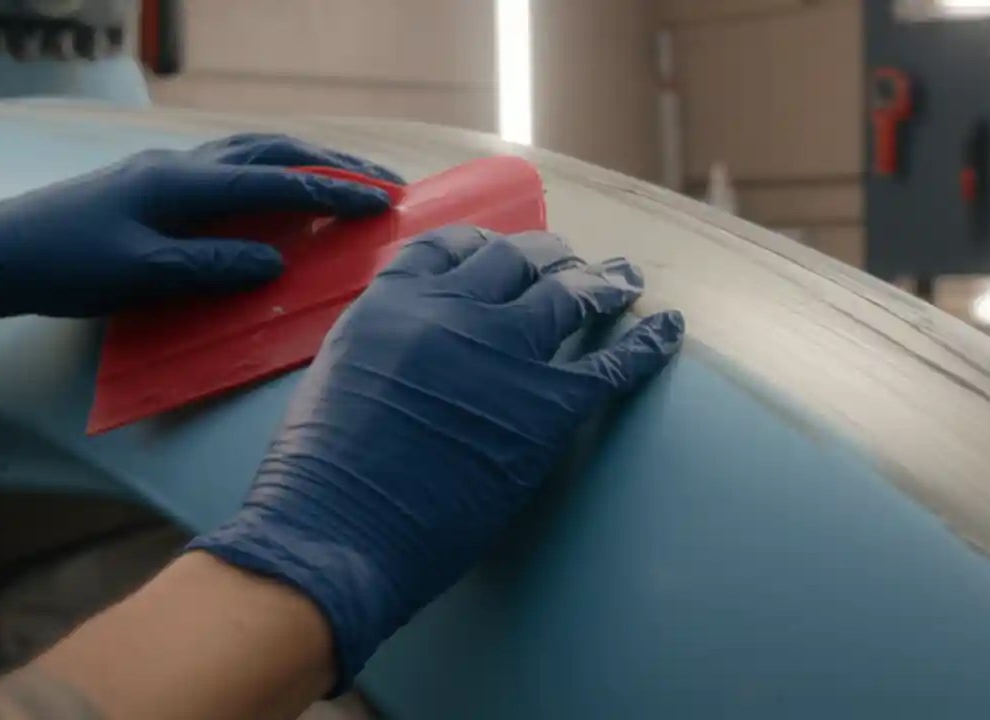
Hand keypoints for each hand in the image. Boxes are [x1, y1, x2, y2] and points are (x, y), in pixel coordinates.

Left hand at [0, 133, 402, 317]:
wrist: (3, 250)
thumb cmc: (67, 266)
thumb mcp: (140, 274)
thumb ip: (211, 266)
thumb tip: (278, 263)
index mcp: (185, 185)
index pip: (277, 183)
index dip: (334, 193)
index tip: (384, 203)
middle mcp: (184, 166)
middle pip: (276, 151)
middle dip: (337, 164)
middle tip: (386, 182)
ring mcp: (171, 168)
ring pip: (256, 150)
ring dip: (309, 160)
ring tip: (350, 179)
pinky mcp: (161, 180)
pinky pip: (235, 163)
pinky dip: (276, 169)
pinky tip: (284, 187)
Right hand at [188, 226, 684, 689]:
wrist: (336, 529)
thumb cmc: (319, 473)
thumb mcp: (337, 375)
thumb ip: (382, 341)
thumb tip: (412, 338)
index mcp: (396, 301)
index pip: (451, 248)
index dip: (483, 247)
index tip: (500, 254)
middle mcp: (455, 311)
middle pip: (517, 263)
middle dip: (549, 259)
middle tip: (569, 263)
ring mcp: (506, 353)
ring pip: (571, 296)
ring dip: (604, 282)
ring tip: (625, 278)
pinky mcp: (547, 406)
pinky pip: (614, 364)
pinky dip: (647, 343)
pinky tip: (670, 328)